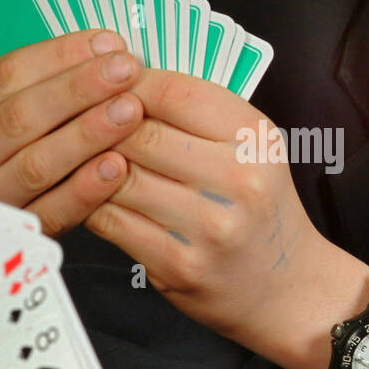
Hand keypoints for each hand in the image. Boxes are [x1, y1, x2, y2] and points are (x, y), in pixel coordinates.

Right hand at [0, 31, 144, 236]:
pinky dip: (83, 190)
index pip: (6, 74)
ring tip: (131, 111)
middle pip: (23, 113)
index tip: (106, 44)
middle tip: (126, 69)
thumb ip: (12, 101)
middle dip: (81, 87)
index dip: (61, 56)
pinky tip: (115, 170)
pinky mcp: (3, 240)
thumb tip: (85, 63)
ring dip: (88, 133)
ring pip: (36, 161)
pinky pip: (48, 213)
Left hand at [85, 70, 368, 368]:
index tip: (107, 82)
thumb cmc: (261, 211)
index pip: (176, 92)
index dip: (128, 82)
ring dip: (90, 165)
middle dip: (101, 123)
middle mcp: (239, 179)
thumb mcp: (252, 149)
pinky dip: (92, 204)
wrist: (288, 289)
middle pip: (141, 132)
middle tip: (80, 120)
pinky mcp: (180, 266)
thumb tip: (125, 79)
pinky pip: (113, 223)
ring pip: (119, 177)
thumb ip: (198, 115)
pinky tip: (90, 196)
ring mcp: (209, 226)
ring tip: (80, 157)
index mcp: (255, 139)